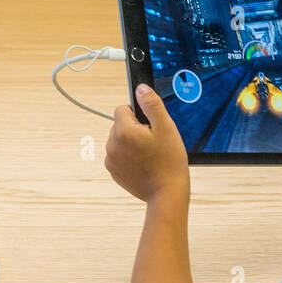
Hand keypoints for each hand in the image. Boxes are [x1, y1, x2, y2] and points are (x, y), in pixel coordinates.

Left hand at [104, 84, 189, 202]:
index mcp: (123, 131)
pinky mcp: (114, 172)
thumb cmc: (170, 163)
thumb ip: (152, 104)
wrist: (167, 194)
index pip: (123, 109)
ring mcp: (111, 159)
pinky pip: (119, 156)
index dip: (139, 115)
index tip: (151, 128)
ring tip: (149, 156)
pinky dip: (129, 157)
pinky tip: (144, 165)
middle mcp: (112, 144)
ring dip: (131, 143)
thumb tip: (140, 88)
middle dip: (134, 129)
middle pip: (120, 125)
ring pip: (119, 140)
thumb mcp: (166, 128)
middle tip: (153, 143)